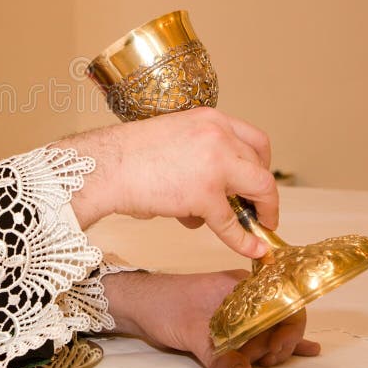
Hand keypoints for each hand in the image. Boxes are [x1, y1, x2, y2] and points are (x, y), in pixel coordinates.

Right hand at [63, 107, 277, 258]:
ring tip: (255, 228)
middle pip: (260, 165)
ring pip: (259, 190)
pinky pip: (233, 223)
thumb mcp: (173, 137)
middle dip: (263, 190)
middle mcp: (218, 136)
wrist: (104, 166)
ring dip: (262, 212)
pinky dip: (245, 240)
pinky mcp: (205, 196)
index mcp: (210, 118)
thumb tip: (215, 186)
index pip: (254, 139)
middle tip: (260, 208)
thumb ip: (199, 151)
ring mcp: (215, 165)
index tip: (258, 181)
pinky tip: (252, 249)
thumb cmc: (127, 155)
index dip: (261, 164)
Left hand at [104, 269, 320, 367]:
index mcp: (239, 286)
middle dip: (276, 345)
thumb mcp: (189, 330)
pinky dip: (281, 344)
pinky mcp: (233, 326)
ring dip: (272, 350)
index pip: (282, 301)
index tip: (275, 349)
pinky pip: (263, 334)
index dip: (287, 328)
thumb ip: (217, 354)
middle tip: (257, 361)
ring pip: (272, 331)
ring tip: (258, 362)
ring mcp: (240, 311)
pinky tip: (306, 351)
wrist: (139, 305)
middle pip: (281, 320)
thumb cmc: (163, 305)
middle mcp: (245, 296)